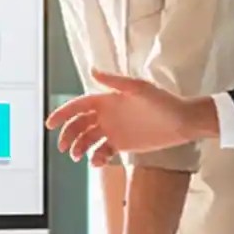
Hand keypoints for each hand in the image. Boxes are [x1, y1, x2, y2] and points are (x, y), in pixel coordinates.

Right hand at [46, 69, 215, 166]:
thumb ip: (115, 81)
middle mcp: (106, 115)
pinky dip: (96, 158)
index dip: (62, 114)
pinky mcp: (121, 145)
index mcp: (106, 100)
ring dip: (79, 148)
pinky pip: (101, 152)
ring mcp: (112, 131)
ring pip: (87, 140)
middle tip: (64, 149)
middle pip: (78, 125)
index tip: (50, 124)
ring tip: (79, 157)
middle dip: (67, 136)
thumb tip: (92, 70)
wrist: (183, 122)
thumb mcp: (139, 88)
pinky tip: (97, 162)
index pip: (78, 106)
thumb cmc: (163, 101)